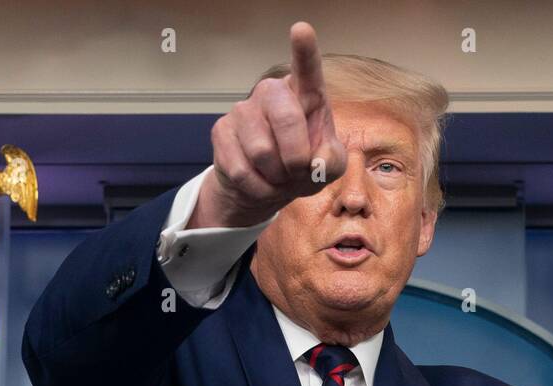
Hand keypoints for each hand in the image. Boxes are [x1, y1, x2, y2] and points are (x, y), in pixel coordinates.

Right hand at [188, 21, 347, 228]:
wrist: (265, 188)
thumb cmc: (301, 168)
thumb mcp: (327, 168)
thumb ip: (331, 160)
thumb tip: (314, 161)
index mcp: (305, 95)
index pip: (307, 70)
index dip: (304, 50)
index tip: (301, 29)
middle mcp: (272, 93)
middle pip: (286, 120)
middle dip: (297, 158)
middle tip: (298, 171)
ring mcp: (243, 110)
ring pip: (262, 151)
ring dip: (276, 177)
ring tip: (278, 176)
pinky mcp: (221, 131)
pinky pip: (242, 170)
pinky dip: (258, 187)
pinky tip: (260, 182)